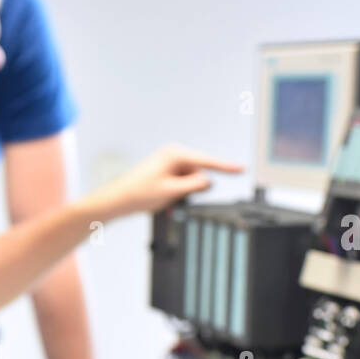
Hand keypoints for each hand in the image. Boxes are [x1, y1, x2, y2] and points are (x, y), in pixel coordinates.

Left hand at [86, 145, 242, 218]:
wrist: (117, 200)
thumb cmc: (138, 193)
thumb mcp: (172, 192)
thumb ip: (194, 186)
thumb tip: (208, 181)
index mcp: (176, 154)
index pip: (207, 162)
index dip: (226, 167)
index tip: (242, 169)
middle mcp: (174, 156)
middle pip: (198, 175)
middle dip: (190, 191)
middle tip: (173, 199)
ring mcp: (169, 165)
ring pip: (189, 184)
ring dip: (181, 196)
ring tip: (164, 202)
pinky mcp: (166, 174)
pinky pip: (180, 187)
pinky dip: (175, 197)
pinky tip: (163, 204)